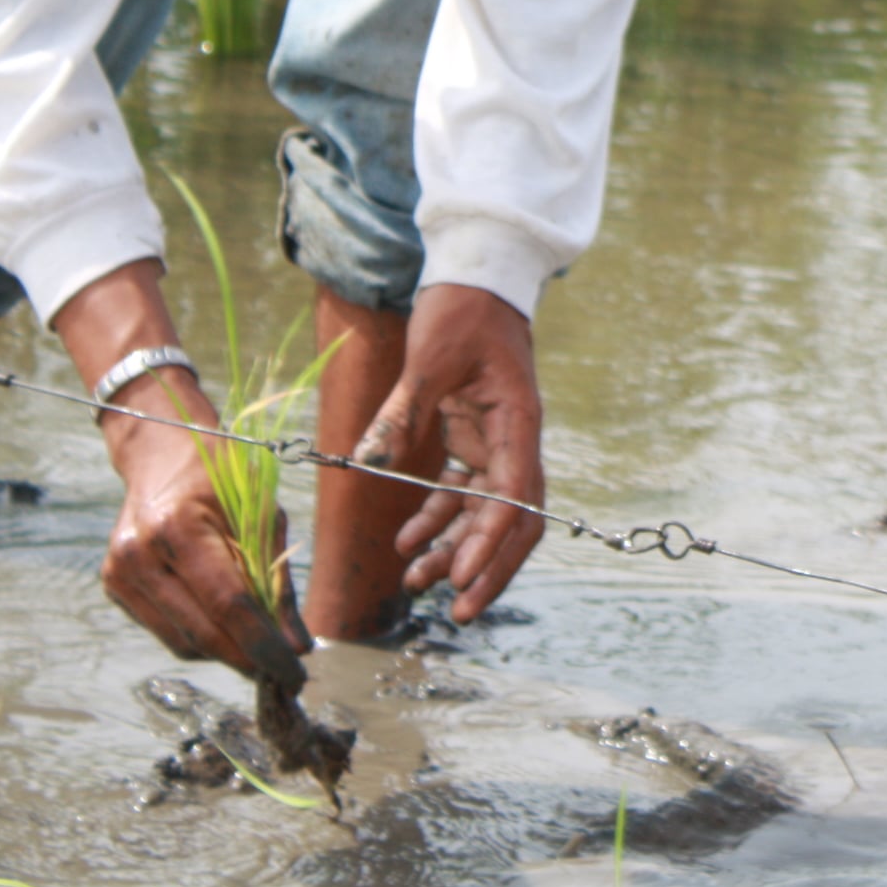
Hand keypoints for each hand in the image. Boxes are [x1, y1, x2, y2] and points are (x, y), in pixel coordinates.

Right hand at [98, 370, 312, 687]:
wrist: (162, 452)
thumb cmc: (222, 475)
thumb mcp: (262, 512)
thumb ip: (277, 579)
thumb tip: (297, 644)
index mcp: (179, 527)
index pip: (228, 604)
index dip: (264, 645)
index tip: (297, 671)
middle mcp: (139, 554)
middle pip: (202, 632)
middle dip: (249, 658)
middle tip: (288, 671)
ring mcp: (119, 573)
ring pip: (183, 642)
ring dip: (226, 652)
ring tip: (261, 644)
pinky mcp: (114, 586)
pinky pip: (167, 630)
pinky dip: (202, 636)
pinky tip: (226, 624)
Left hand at [351, 283, 544, 620]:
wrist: (478, 274)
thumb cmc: (462, 309)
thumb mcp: (429, 356)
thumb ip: (402, 413)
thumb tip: (369, 464)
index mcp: (517, 422)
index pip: (513, 497)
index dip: (487, 543)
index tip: (459, 580)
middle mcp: (515, 440)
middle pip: (515, 521)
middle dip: (487, 568)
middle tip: (457, 612)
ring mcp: (497, 442)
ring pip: (486, 514)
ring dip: (455, 550)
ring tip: (415, 582)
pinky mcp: (475, 439)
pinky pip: (462, 493)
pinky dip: (438, 520)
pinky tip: (407, 543)